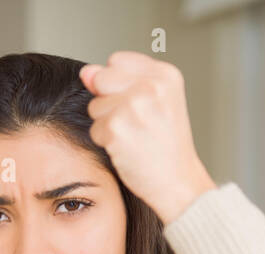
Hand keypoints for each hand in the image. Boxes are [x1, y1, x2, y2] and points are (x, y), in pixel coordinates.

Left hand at [79, 51, 216, 224]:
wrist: (177, 181)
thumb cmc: (167, 145)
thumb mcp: (156, 102)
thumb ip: (121, 81)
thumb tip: (86, 72)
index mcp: (165, 74)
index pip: (117, 60)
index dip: (119, 85)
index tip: (140, 105)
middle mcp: (150, 85)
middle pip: (101, 80)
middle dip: (109, 102)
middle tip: (136, 122)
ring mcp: (133, 106)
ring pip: (95, 106)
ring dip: (107, 124)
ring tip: (134, 137)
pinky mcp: (117, 128)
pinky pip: (95, 129)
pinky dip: (106, 143)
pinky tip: (128, 149)